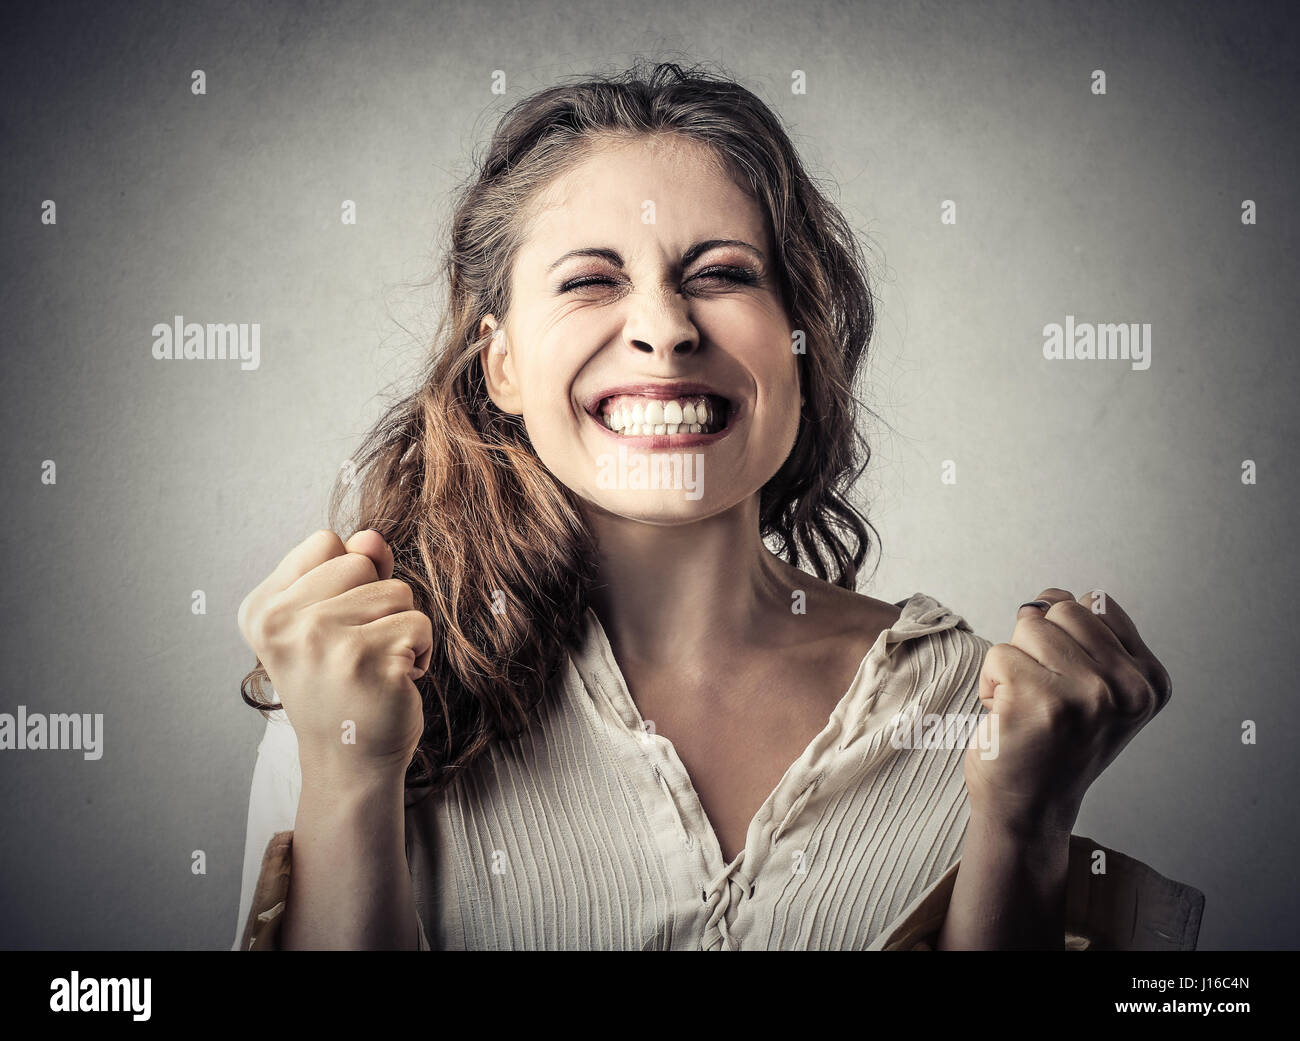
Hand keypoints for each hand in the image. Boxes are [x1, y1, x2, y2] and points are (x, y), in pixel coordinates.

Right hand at [237, 529, 431, 785]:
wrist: (348, 760)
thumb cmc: (341, 684)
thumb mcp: (331, 618)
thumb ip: (350, 568)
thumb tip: (371, 536)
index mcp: (262, 609)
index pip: (325, 542)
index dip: (345, 579)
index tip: (331, 627)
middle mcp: (284, 623)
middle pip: (363, 562)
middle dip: (376, 602)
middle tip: (356, 651)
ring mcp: (326, 641)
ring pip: (398, 591)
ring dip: (399, 628)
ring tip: (374, 666)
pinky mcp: (370, 660)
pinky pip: (419, 622)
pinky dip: (419, 652)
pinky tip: (393, 682)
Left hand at [964, 588, 1171, 835]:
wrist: (1029, 808)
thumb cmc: (1053, 744)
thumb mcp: (1099, 691)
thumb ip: (1090, 638)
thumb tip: (1052, 596)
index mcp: (1149, 680)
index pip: (1095, 603)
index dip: (1063, 633)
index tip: (1065, 679)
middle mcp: (1126, 688)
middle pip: (1061, 608)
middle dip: (1036, 644)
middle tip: (1040, 692)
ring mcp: (1087, 695)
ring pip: (1028, 626)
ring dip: (1012, 662)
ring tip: (1025, 703)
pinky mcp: (1041, 702)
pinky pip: (999, 654)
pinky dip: (990, 682)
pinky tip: (1007, 716)